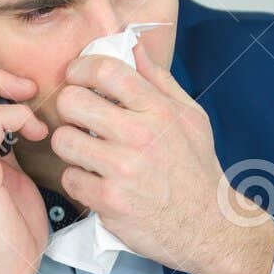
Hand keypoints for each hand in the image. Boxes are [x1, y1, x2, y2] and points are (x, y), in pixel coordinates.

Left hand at [49, 42, 273, 273]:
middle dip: (69, 108)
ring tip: (86, 153)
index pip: (105, 70)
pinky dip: (79, 182)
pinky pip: (70, 179)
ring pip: (64, 141)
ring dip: (70, 147)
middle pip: (72, 102)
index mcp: (158, 110)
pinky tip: (96, 183)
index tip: (76, 76)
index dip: (80, 68)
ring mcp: (123, 169)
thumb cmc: (197, 170)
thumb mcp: (190, 118)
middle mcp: (140, 135)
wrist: (209, 227)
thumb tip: (132, 46)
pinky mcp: (110, 201)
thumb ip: (159, 80)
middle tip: (78, 119)